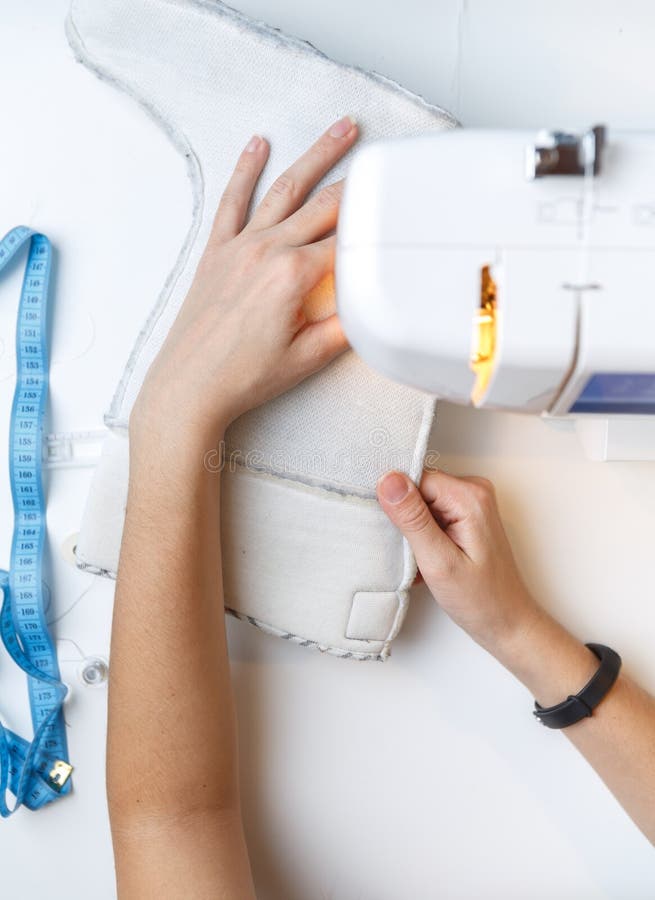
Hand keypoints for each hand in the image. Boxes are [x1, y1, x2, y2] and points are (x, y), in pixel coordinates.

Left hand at [131, 116, 358, 446]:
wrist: (189, 386)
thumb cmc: (243, 377)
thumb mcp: (309, 358)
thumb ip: (345, 327)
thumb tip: (371, 308)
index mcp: (294, 275)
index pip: (349, 242)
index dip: (377, 227)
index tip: (399, 212)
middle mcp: (268, 249)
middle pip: (325, 203)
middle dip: (359, 177)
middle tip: (383, 156)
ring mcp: (240, 245)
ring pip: (285, 188)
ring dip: (316, 155)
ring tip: (341, 129)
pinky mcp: (217, 251)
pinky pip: (232, 200)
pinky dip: (245, 170)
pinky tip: (257, 145)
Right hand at [377, 469, 540, 659]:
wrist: (507, 622)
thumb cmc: (480, 599)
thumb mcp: (438, 562)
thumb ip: (413, 519)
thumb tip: (389, 480)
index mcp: (470, 497)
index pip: (414, 479)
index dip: (397, 504)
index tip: (397, 533)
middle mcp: (473, 491)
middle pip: (417, 489)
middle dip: (405, 519)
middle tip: (411, 552)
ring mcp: (470, 503)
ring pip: (420, 503)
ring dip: (412, 531)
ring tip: (420, 560)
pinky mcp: (465, 515)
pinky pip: (430, 513)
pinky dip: (422, 536)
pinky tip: (426, 559)